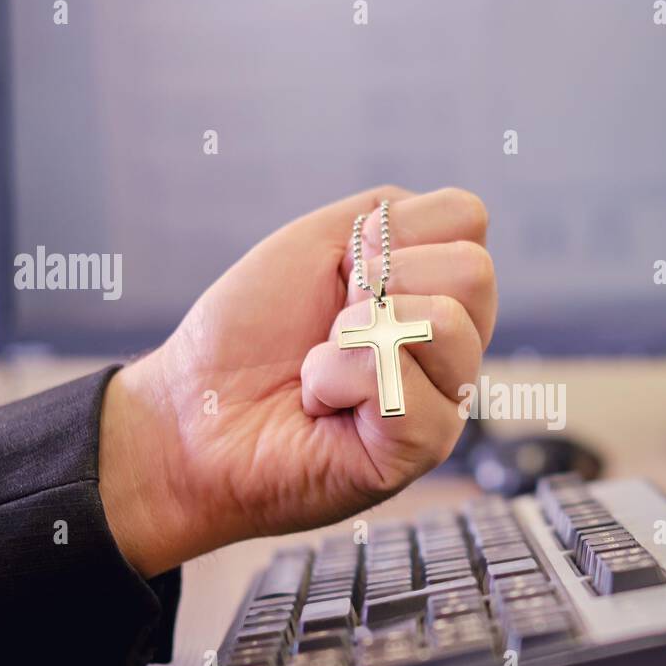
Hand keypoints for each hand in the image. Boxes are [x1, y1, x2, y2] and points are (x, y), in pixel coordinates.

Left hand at [99, 186, 495, 576]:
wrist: (192, 413)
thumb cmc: (250, 332)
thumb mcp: (319, 244)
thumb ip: (393, 218)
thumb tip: (457, 228)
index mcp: (436, 289)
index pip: (468, 219)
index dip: (392, 232)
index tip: (342, 272)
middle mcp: (453, 346)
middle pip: (474, 271)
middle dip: (382, 281)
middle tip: (333, 323)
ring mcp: (446, 399)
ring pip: (449, 324)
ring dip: (357, 333)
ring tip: (322, 365)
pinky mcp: (421, 447)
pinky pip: (400, 381)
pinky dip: (335, 379)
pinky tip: (320, 404)